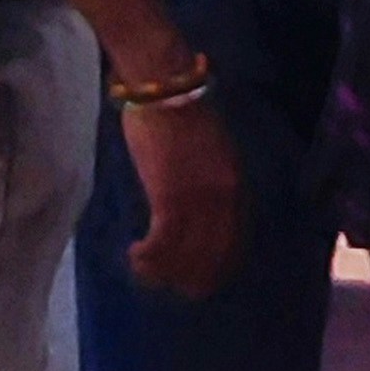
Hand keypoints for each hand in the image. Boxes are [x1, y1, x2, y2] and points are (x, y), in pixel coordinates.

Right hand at [121, 93, 242, 303]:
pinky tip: (135, 254)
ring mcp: (198, 201)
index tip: (200, 277)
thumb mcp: (211, 151)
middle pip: (213, 257)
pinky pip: (162, 246)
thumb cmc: (181, 112)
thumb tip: (202, 213)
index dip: (217, 265)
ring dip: (163, 272)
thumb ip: (211, 182)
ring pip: (185, 258)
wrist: (165, 86)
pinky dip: (147, 259)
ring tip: (145, 269)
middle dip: (192, 278)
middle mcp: (223, 198)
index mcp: (235, 183)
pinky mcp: (170, 199)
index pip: (234, 241)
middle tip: (171, 284)